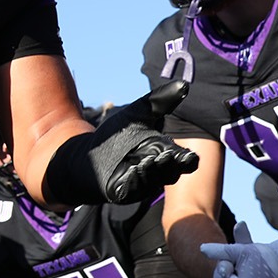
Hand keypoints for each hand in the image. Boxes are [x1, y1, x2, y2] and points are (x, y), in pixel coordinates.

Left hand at [44, 79, 197, 204]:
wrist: (88, 154)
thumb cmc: (118, 135)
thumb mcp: (138, 114)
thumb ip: (159, 102)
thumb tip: (183, 85)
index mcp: (164, 155)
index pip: (183, 161)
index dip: (187, 160)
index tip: (189, 156)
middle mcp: (156, 172)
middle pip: (170, 173)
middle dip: (168, 165)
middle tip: (165, 155)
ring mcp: (140, 184)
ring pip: (151, 182)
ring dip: (150, 172)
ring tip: (147, 161)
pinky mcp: (122, 192)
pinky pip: (131, 190)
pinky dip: (133, 181)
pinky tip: (132, 170)